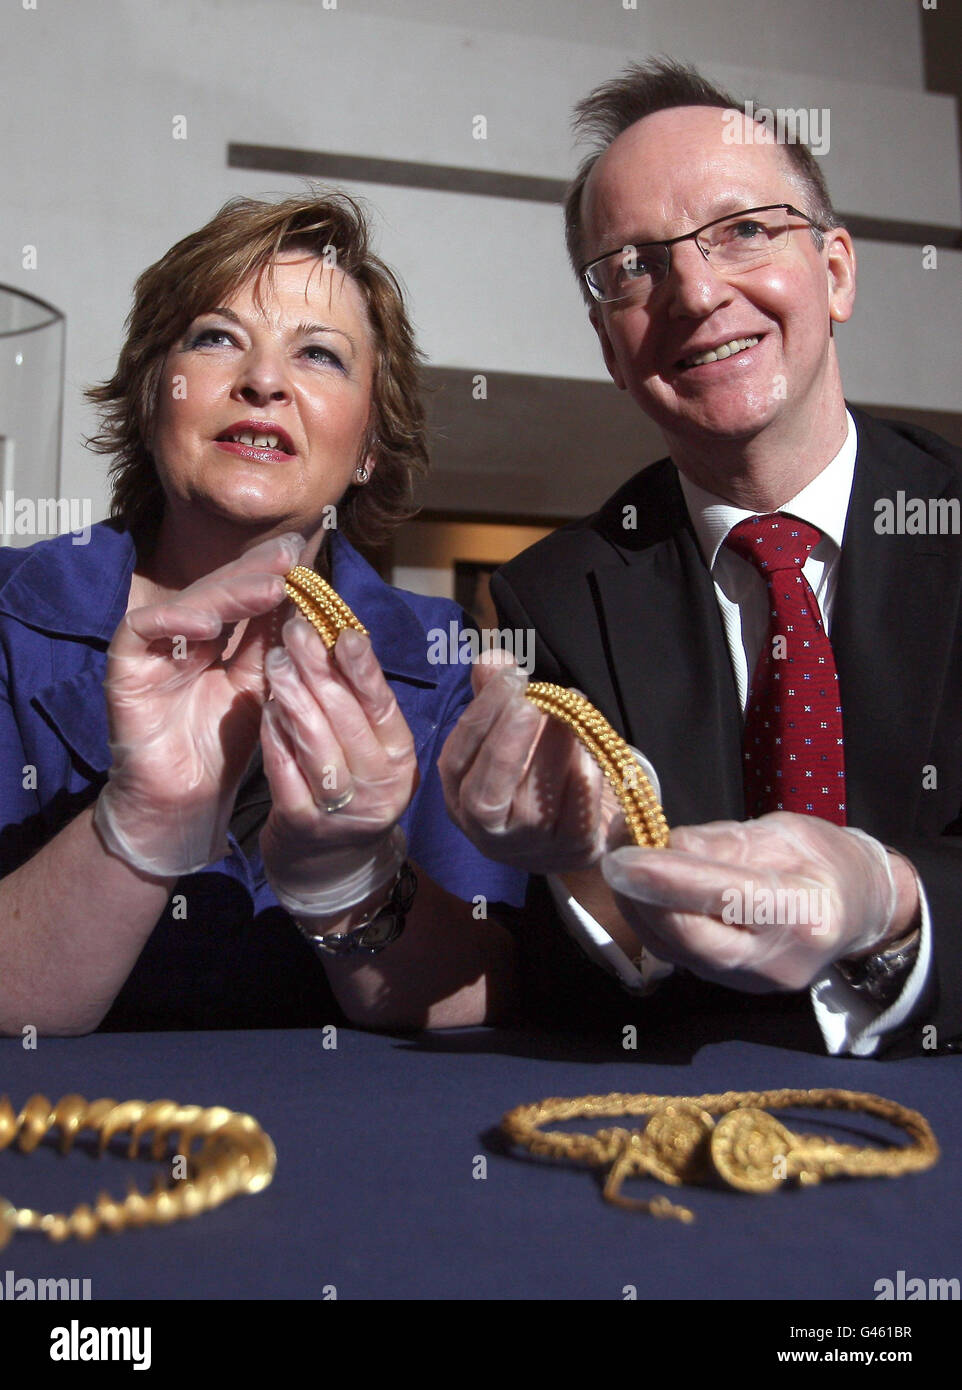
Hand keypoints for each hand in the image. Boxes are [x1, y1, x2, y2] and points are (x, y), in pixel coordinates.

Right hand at [95, 533, 301, 874]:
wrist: (187, 802)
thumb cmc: (223, 748)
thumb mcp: (261, 688)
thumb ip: (273, 647)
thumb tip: (303, 598)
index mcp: (214, 639)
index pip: (239, 594)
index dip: (267, 573)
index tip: (301, 555)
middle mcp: (181, 636)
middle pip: (214, 591)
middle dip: (252, 571)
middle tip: (287, 556)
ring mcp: (151, 649)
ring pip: (184, 603)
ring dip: (225, 592)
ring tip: (266, 587)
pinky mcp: (124, 668)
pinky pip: (140, 630)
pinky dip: (173, 620)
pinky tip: (208, 621)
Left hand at [259, 617, 416, 910]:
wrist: (331, 864)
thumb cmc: (351, 786)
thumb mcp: (370, 749)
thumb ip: (361, 702)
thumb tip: (340, 634)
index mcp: (400, 758)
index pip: (383, 705)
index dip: (363, 667)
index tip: (343, 630)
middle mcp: (379, 785)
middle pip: (346, 718)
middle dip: (318, 669)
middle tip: (295, 632)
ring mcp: (341, 808)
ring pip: (314, 741)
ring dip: (293, 695)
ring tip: (275, 661)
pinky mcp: (302, 822)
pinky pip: (284, 768)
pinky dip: (273, 734)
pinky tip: (264, 706)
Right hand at [439, 658, 622, 873]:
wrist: (580, 829)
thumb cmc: (535, 773)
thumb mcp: (510, 733)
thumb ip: (496, 695)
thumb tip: (492, 658)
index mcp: (461, 797)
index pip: (456, 761)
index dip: (480, 718)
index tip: (509, 677)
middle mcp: (488, 832)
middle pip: (485, 796)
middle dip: (507, 744)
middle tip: (532, 702)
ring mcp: (531, 848)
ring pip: (535, 806)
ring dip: (552, 750)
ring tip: (568, 711)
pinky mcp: (574, 851)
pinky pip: (578, 813)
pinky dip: (584, 775)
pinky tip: (591, 744)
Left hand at [601, 811, 899, 991]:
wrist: (858, 909)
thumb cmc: (824, 860)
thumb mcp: (783, 832)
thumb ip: (722, 843)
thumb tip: (665, 844)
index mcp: (805, 912)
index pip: (727, 897)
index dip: (669, 879)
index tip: (623, 856)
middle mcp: (779, 959)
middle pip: (693, 938)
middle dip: (642, 898)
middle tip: (613, 856)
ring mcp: (755, 982)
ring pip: (677, 950)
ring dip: (639, 909)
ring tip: (621, 865)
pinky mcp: (733, 986)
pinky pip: (681, 956)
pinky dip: (654, 923)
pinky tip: (641, 892)